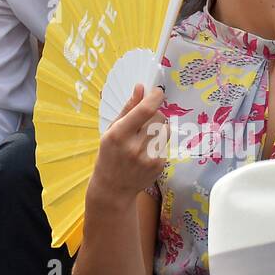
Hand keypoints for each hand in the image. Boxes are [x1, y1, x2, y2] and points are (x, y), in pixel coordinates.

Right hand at [86, 84, 167, 204]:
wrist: (113, 187)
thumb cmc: (110, 154)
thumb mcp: (112, 130)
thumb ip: (128, 108)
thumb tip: (140, 87)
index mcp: (119, 134)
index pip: (144, 111)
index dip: (154, 98)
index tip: (158, 91)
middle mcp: (135, 146)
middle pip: (159, 118)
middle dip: (155, 114)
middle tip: (145, 120)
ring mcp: (149, 158)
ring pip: (165, 130)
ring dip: (158, 129)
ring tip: (144, 138)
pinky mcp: (159, 165)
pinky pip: (165, 144)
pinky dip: (158, 143)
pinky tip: (146, 152)